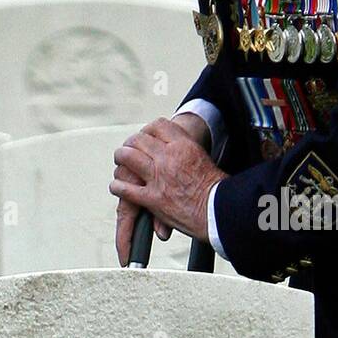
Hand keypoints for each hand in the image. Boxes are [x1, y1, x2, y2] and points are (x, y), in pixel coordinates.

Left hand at [110, 118, 225, 265]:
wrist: (220, 211)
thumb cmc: (217, 189)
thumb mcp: (204, 158)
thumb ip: (187, 152)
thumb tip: (179, 150)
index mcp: (183, 145)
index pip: (157, 126)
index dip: (148, 130)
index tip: (146, 136)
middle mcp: (168, 158)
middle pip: (138, 140)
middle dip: (130, 143)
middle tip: (128, 149)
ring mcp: (158, 178)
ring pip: (128, 159)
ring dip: (121, 159)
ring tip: (120, 163)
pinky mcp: (152, 199)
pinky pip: (126, 189)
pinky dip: (118, 187)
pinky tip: (117, 187)